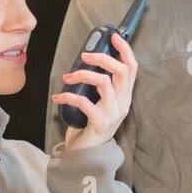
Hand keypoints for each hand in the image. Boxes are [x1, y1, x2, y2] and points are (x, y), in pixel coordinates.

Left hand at [51, 32, 137, 151]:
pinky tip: (58, 97)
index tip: (113, 37)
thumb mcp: (99, 103)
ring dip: (82, 75)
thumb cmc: (90, 126)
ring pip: (104, 83)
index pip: (132, 69)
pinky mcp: (101, 123)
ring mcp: (114, 114)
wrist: (87, 155)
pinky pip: (84, 102)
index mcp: (124, 96)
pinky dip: (68, 96)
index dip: (125, 50)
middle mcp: (123, 104)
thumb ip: (99, 86)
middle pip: (122, 72)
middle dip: (103, 58)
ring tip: (67, 77)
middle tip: (85, 56)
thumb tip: (86, 62)